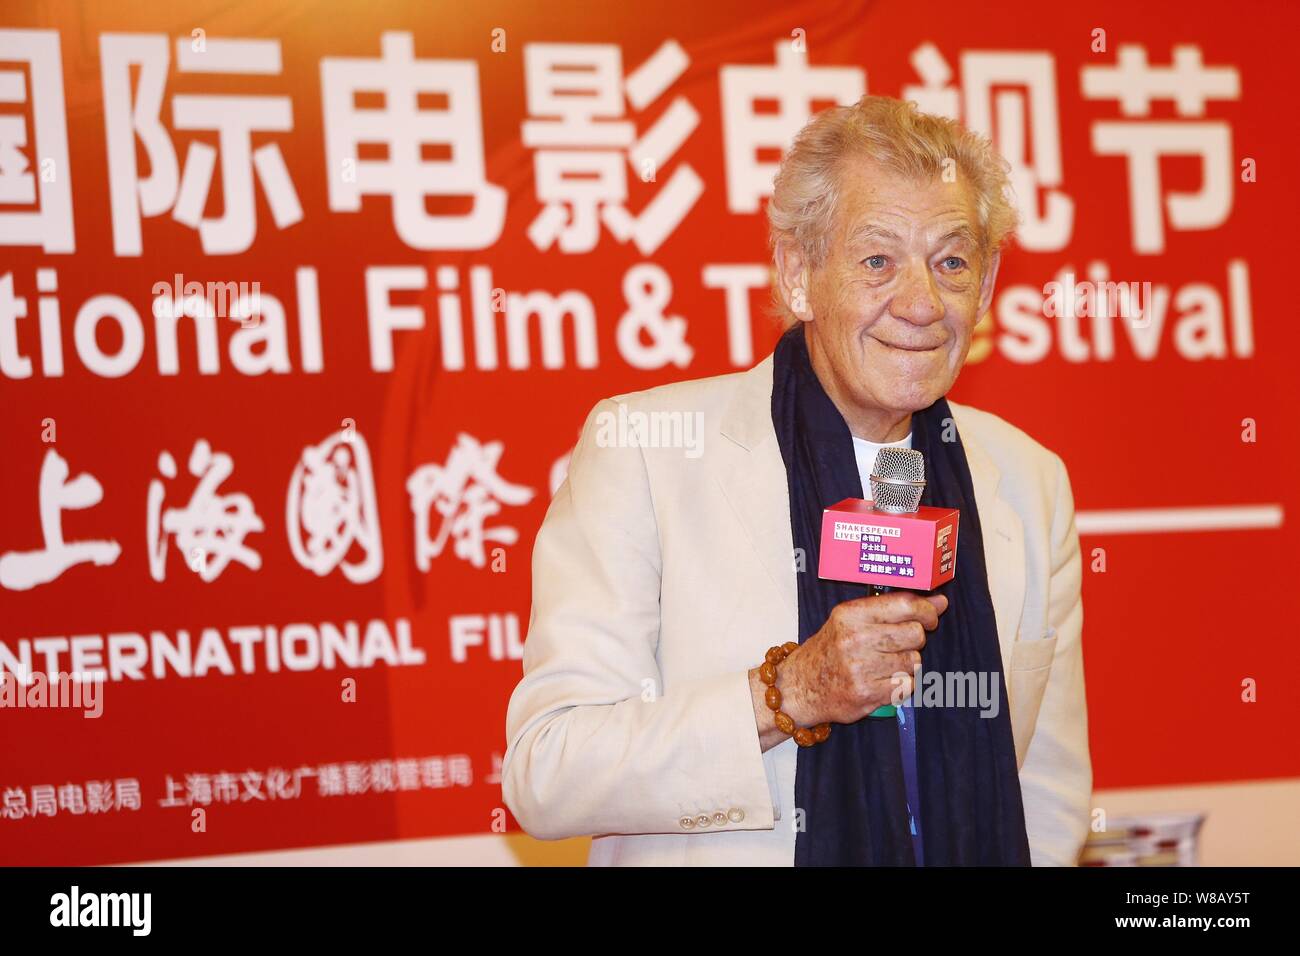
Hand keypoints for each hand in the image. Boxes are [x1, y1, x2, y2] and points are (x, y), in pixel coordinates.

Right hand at [778, 591, 948, 725]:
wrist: (801, 687)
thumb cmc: (830, 649)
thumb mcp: (851, 619)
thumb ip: (894, 608)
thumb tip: (940, 602)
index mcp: (851, 614)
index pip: (905, 605)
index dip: (927, 610)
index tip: (931, 616)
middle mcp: (855, 639)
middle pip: (915, 634)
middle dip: (914, 639)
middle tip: (898, 643)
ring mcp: (860, 668)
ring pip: (914, 661)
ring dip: (906, 663)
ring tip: (885, 664)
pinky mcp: (867, 694)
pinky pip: (907, 685)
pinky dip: (901, 684)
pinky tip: (883, 681)